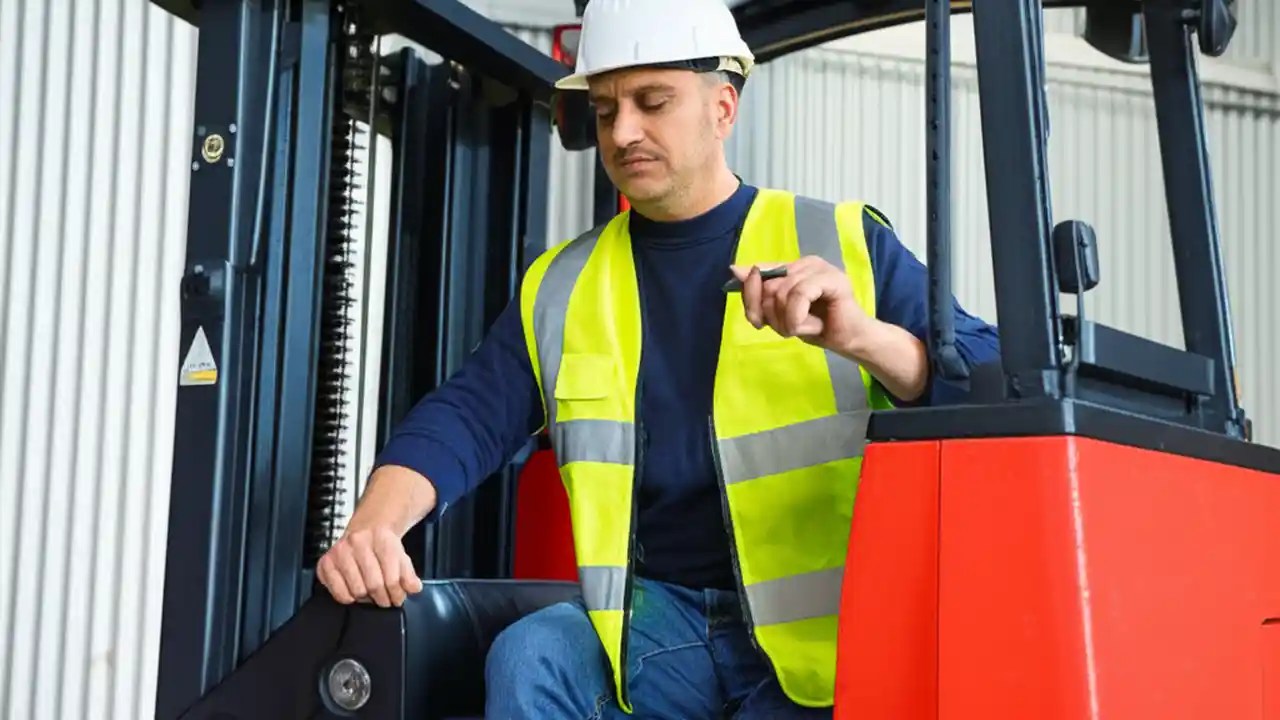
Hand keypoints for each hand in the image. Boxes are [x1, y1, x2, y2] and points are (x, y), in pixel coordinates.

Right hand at [316, 524, 423, 607]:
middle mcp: (358, 542)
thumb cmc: (384, 545)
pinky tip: (355, 593)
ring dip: (366, 599)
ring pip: (357, 590)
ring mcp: (340, 551)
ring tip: (371, 594)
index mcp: (381, 538)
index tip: (398, 598)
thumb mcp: (401, 556)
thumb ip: (409, 574)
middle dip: (383, 598)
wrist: (367, 527)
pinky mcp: (325, 562)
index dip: (397, 594)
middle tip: (385, 600)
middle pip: (374, 585)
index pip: (392, 577)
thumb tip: (413, 588)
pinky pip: (337, 591)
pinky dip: (348, 598)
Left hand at [730, 256, 874, 355]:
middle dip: (772, 316)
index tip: (760, 322)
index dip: (751, 299)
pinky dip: (796, 318)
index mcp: (792, 266)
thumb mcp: (779, 315)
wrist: (849, 339)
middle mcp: (804, 262)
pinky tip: (807, 326)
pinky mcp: (832, 279)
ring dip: (787, 321)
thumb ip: (759, 295)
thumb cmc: (815, 326)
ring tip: (802, 328)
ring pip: (782, 292)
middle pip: (767, 285)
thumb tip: (734, 269)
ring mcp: (820, 268)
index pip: (758, 274)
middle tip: (790, 328)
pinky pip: (799, 295)